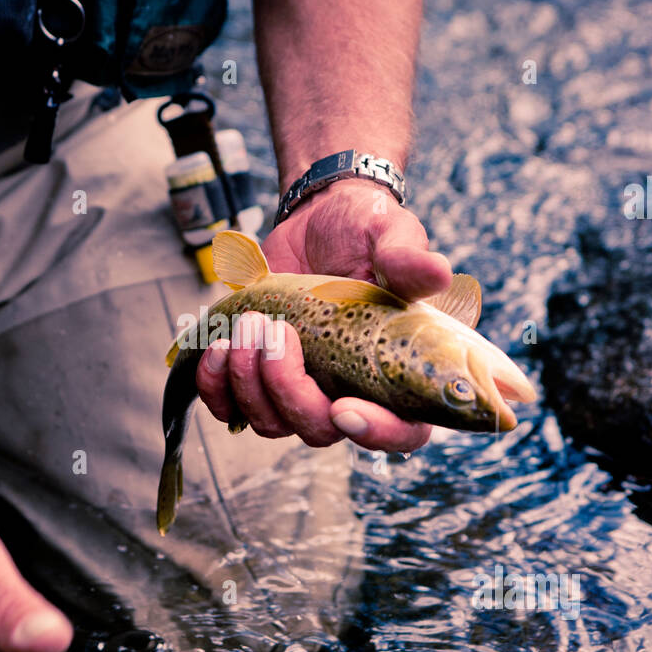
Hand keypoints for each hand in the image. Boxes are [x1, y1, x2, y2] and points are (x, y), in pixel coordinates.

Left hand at [195, 178, 453, 452]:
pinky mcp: (260, 378)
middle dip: (288, 390)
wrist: (319, 218)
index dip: (376, 434)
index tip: (344, 408)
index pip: (402, 431)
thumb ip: (409, 259)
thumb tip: (435, 273)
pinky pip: (229, 408)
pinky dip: (215, 386)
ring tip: (249, 325)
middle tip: (274, 332)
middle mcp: (351, 392)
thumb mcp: (392, 236)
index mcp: (398, 372)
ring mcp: (302, 389)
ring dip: (247, 383)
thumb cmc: (367, 231)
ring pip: (270, 423)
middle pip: (319, 430)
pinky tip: (217, 345)